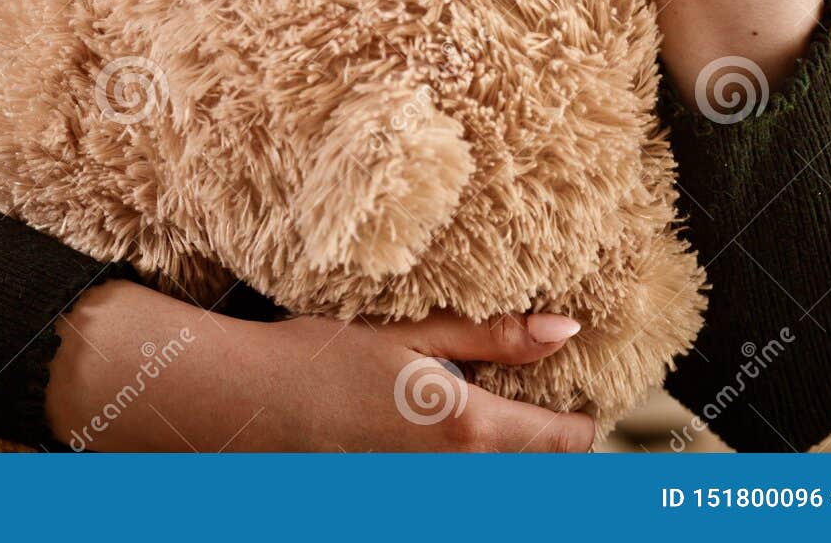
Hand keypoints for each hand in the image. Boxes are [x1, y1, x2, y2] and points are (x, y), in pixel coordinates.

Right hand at [47, 280, 592, 450]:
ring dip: (503, 452)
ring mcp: (426, 496)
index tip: (576, 389)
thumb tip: (566, 329)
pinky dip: (462, 462)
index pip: (565, 443)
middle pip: (537, 471)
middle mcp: (457, 477)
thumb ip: (494, 336)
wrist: (248, 408)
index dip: (582, 419)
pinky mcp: (399, 500)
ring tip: (482, 406)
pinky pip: (454, 484)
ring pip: (495, 482)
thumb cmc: (323, 360)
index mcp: (469, 428)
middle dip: (545, 437)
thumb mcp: (413, 333)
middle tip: (532, 393)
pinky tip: (434, 430)